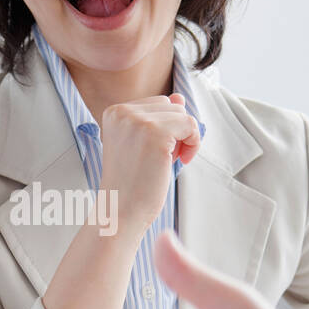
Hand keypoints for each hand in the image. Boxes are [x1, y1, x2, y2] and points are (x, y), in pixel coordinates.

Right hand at [99, 93, 200, 234]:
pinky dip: (194, 143)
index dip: (166, 128)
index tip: (158, 152)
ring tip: (171, 159)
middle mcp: (123, 112)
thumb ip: (157, 119)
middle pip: (171, 106)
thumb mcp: (142, 144)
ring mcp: (138, 121)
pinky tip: (182, 160)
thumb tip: (178, 97)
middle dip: (176, 131)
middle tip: (166, 158)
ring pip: (182, 114)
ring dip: (185, 138)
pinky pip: (190, 125)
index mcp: (114, 112)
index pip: (157, 104)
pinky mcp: (156, 133)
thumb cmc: (131, 183)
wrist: (121, 211)